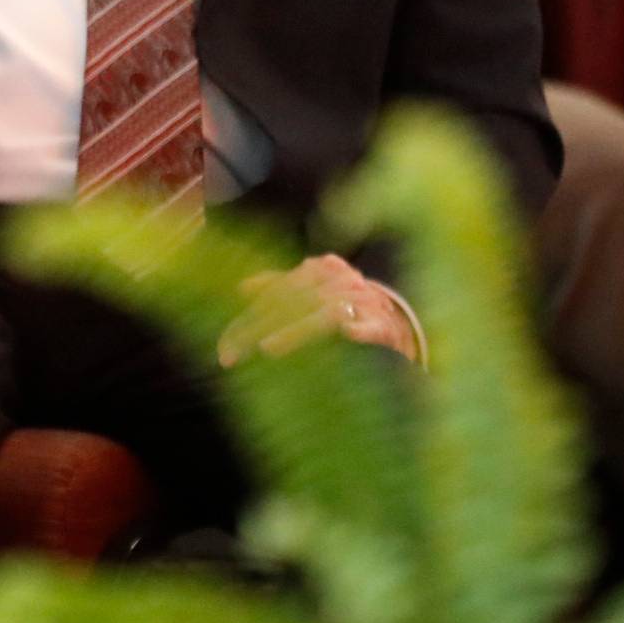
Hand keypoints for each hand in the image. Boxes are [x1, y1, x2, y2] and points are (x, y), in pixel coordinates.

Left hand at [234, 254, 422, 363]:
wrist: (400, 325)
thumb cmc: (348, 309)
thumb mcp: (313, 294)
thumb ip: (280, 288)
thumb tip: (242, 288)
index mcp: (323, 268)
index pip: (278, 291)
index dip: (247, 318)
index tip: (223, 349)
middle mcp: (343, 280)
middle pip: (294, 300)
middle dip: (259, 327)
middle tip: (233, 354)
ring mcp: (365, 301)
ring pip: (324, 312)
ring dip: (296, 331)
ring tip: (268, 349)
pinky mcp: (384, 326)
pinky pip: (368, 326)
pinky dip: (356, 329)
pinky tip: (342, 335)